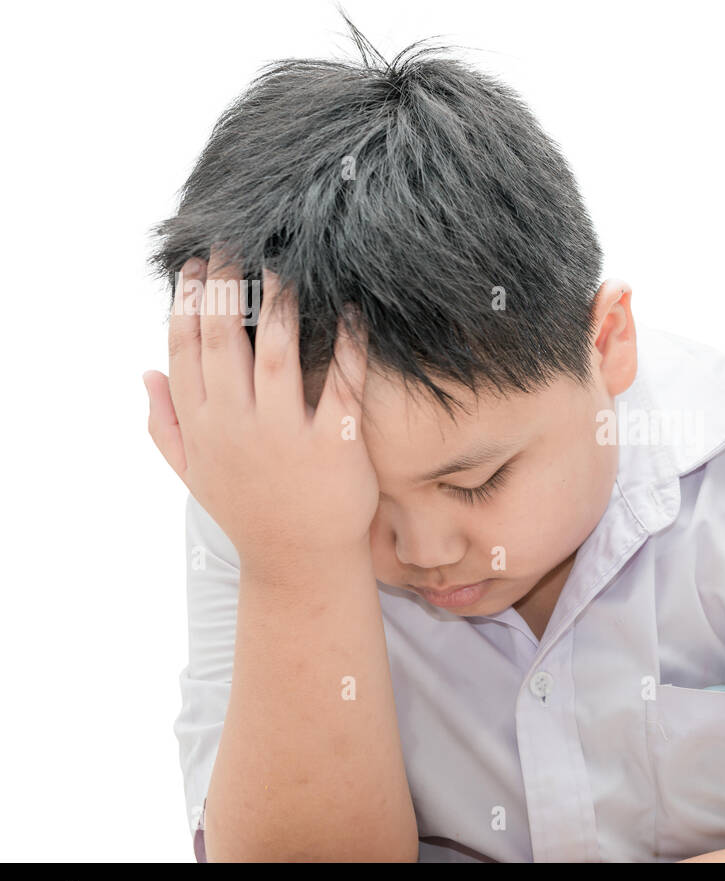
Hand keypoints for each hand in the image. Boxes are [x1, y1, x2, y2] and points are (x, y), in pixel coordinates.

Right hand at [144, 248, 378, 572]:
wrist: (300, 564)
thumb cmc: (250, 512)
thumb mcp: (195, 475)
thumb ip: (165, 426)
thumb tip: (145, 374)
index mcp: (201, 428)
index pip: (183, 352)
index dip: (187, 303)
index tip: (195, 265)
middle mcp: (236, 427)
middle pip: (222, 343)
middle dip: (225, 287)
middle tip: (234, 241)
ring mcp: (284, 436)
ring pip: (275, 354)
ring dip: (279, 304)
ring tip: (285, 262)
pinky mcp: (334, 445)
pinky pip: (341, 383)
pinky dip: (346, 343)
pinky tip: (350, 309)